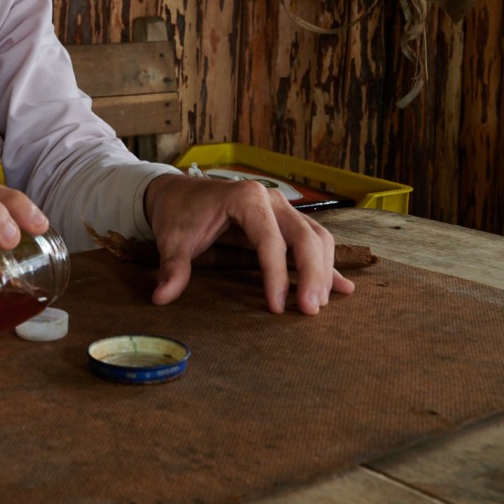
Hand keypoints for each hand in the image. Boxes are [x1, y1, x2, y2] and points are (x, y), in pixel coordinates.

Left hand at [143, 173, 354, 313]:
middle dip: (311, 274)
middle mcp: (271, 198)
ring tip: (318, 304)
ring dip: (322, 271)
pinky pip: (314, 240)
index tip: (277, 307)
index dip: (276, 275)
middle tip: (310, 310)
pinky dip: (327, 264)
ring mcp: (282, 208)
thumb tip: (161, 297)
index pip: (270, 240)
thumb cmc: (178, 214)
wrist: (177, 193)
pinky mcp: (285, 221)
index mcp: (246, 198)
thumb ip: (172, 267)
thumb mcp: (172, 239)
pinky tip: (342, 288)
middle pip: (305, 236)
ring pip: (316, 237)